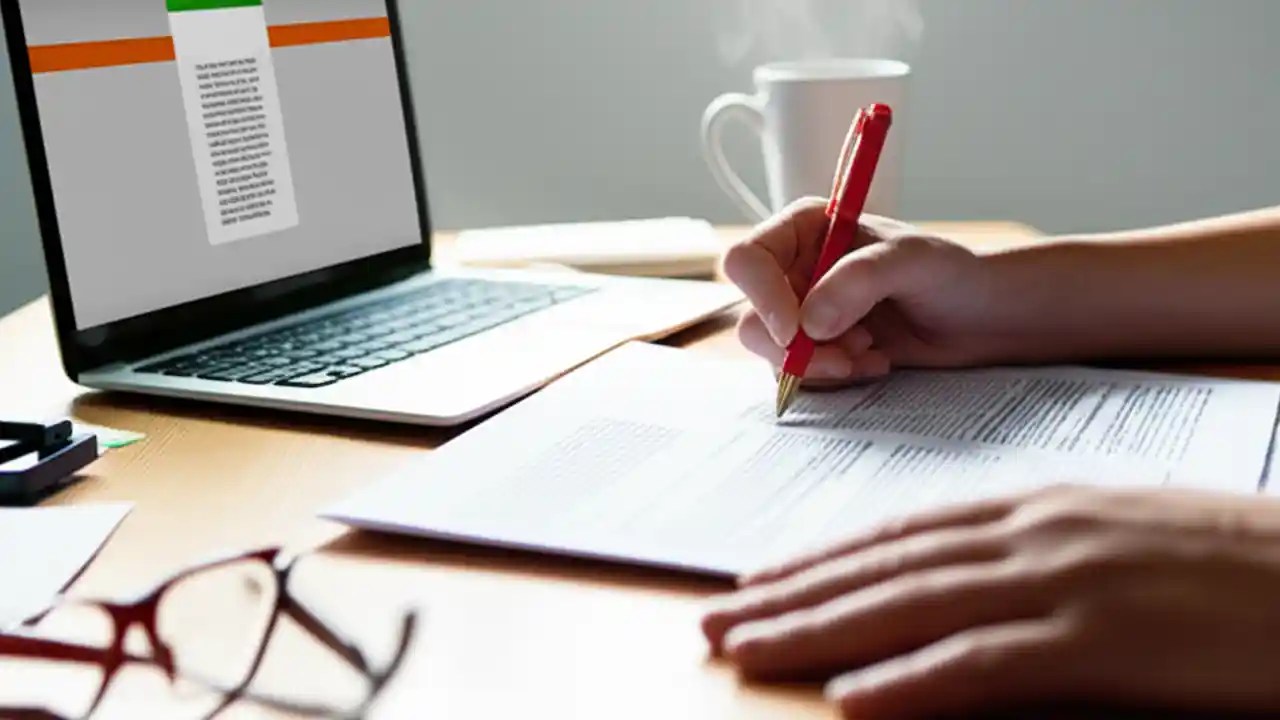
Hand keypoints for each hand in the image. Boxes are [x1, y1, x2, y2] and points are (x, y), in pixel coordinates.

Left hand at [701, 486, 1279, 718]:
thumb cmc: (1226, 560)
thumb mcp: (1113, 537)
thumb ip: (1032, 552)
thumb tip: (959, 581)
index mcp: (1034, 508)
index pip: (899, 533)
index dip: (820, 557)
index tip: (761, 578)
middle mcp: (1031, 535)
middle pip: (882, 568)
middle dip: (790, 594)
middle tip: (716, 615)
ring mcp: (1063, 585)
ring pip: (909, 607)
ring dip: (817, 633)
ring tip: (746, 648)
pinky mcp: (1101, 643)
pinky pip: (986, 665)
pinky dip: (913, 683)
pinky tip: (854, 701)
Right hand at [721, 199, 1000, 383]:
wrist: (982, 320)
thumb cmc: (953, 275)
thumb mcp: (913, 262)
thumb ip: (858, 281)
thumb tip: (808, 324)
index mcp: (804, 230)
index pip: (748, 261)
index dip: (763, 299)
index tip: (797, 332)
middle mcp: (795, 270)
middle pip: (752, 319)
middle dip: (796, 349)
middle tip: (845, 355)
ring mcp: (804, 314)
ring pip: (772, 355)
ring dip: (821, 365)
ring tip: (870, 352)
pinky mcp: (818, 350)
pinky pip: (799, 377)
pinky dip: (835, 378)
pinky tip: (875, 362)